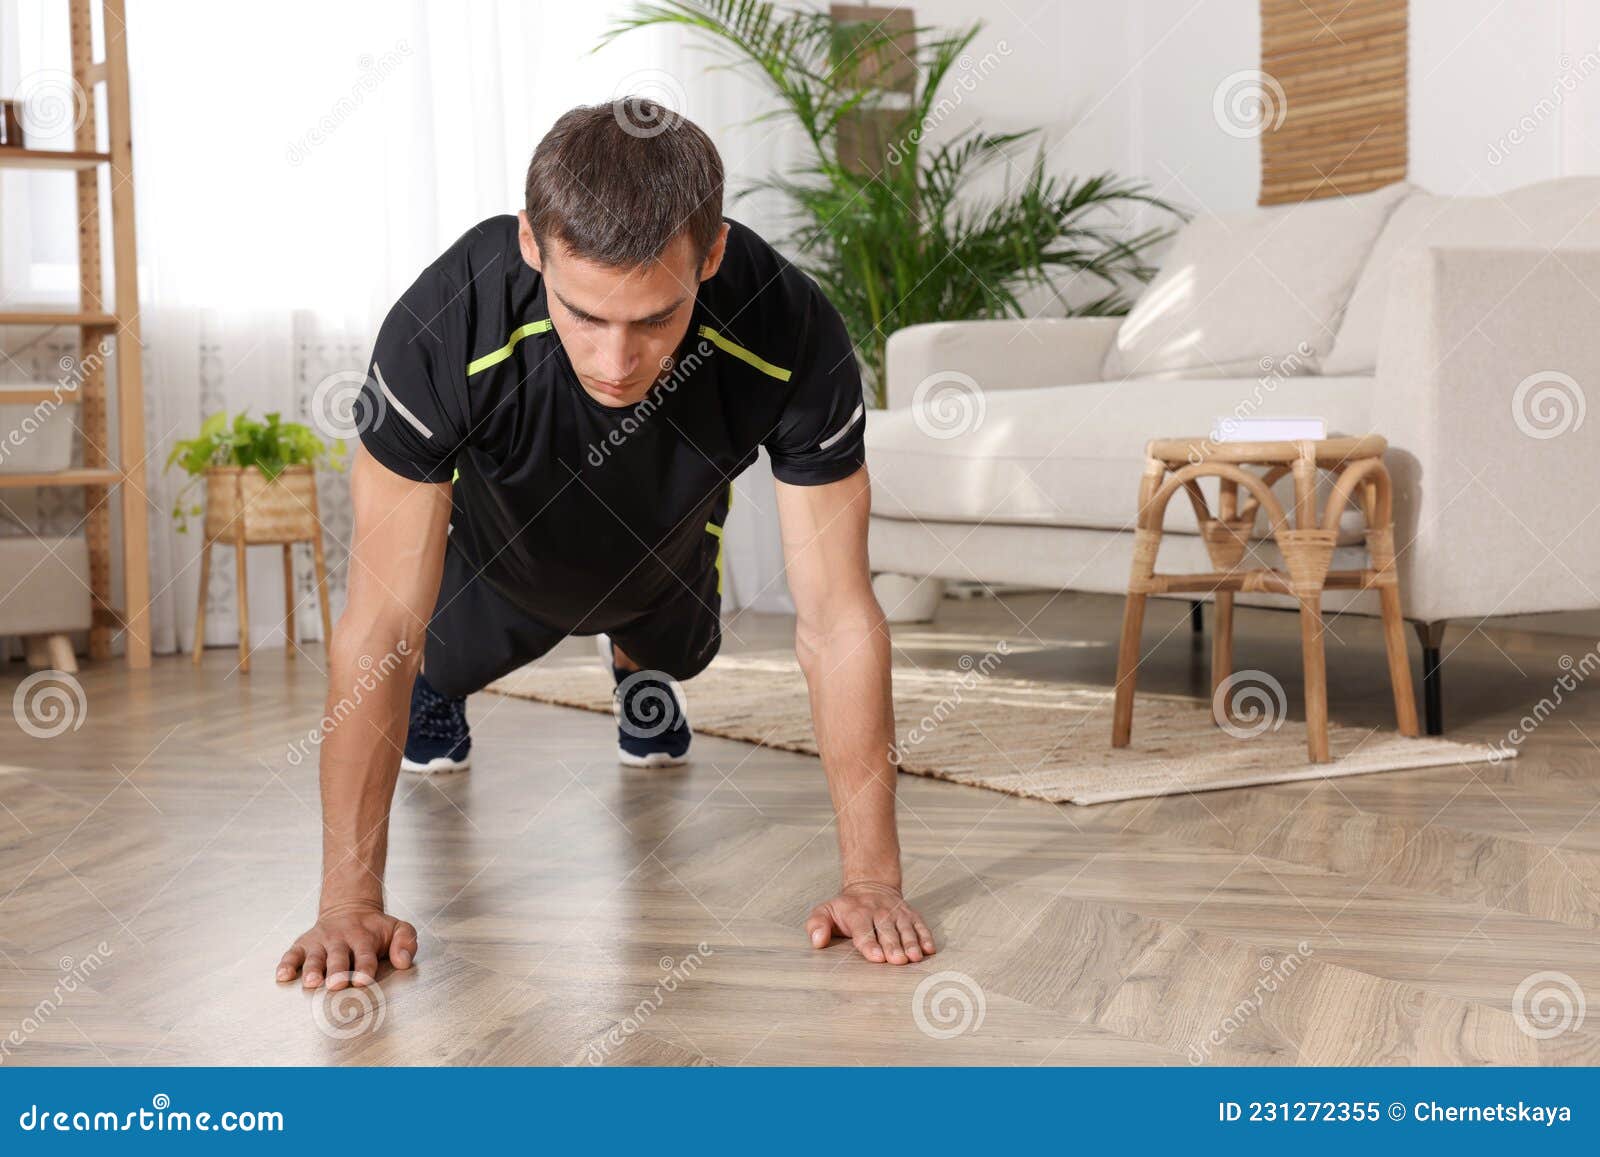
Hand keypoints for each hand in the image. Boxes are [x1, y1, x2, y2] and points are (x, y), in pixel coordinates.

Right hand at [275, 902, 416, 989]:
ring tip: (311, 982)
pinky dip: (286, 964)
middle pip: (338, 958)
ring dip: (312, 969)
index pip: (365, 955)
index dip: (365, 968)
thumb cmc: (375, 928)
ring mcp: (320, 942)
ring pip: (315, 957)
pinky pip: (292, 953)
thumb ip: (406, 942)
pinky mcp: (303, 944)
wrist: (349, 908)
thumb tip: (403, 961)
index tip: (364, 980)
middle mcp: (340, 940)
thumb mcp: (398, 928)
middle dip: (337, 971)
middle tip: (336, 984)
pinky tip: (283, 975)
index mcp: (364, 938)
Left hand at [805, 882, 935, 964]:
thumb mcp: (825, 911)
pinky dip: (925, 936)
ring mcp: (896, 912)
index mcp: (857, 913)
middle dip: (893, 946)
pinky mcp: (910, 914)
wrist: (870, 885)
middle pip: (887, 931)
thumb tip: (817, 941)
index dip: (870, 944)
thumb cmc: (846, 908)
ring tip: (915, 957)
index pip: (863, 930)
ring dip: (911, 943)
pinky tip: (929, 949)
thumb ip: (817, 925)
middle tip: (898, 960)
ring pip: (905, 928)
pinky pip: (920, 924)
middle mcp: (879, 912)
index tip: (877, 957)